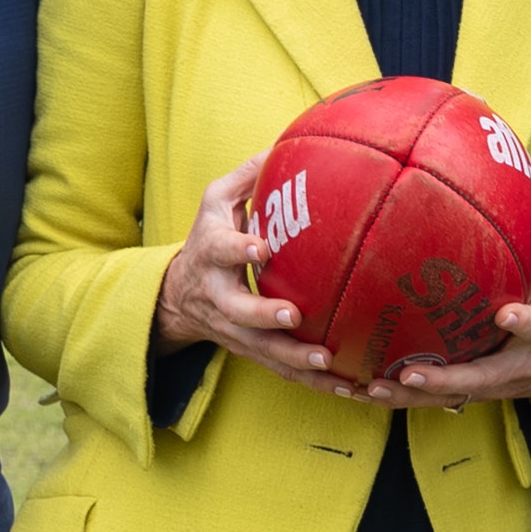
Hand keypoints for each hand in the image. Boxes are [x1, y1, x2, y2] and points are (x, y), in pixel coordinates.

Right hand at [154, 155, 336, 389]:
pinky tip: (352, 390)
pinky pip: (285, 373)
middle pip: (239, 313)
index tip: (260, 247)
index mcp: (212, 254)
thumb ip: (246, 175)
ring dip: (297, 362)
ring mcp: (236, 331)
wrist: (178, 297)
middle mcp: (221, 297)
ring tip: (332, 367)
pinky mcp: (254, 352)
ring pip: (264, 352)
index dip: (239, 249)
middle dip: (264, 318)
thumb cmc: (208, 238)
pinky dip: (317, 385)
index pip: (223, 250)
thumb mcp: (215, 201)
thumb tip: (284, 140)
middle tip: (294, 318)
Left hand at [371, 218, 530, 412]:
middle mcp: (515, 365)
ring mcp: (490, 384)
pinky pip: (430, 398)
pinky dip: (397, 398)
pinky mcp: (468, 392)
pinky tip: (359, 389)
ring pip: (447, 397)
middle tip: (410, 373)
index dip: (522, 325)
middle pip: (479, 380)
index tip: (505, 316)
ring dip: (409, 396)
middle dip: (444, 380)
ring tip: (371, 387)